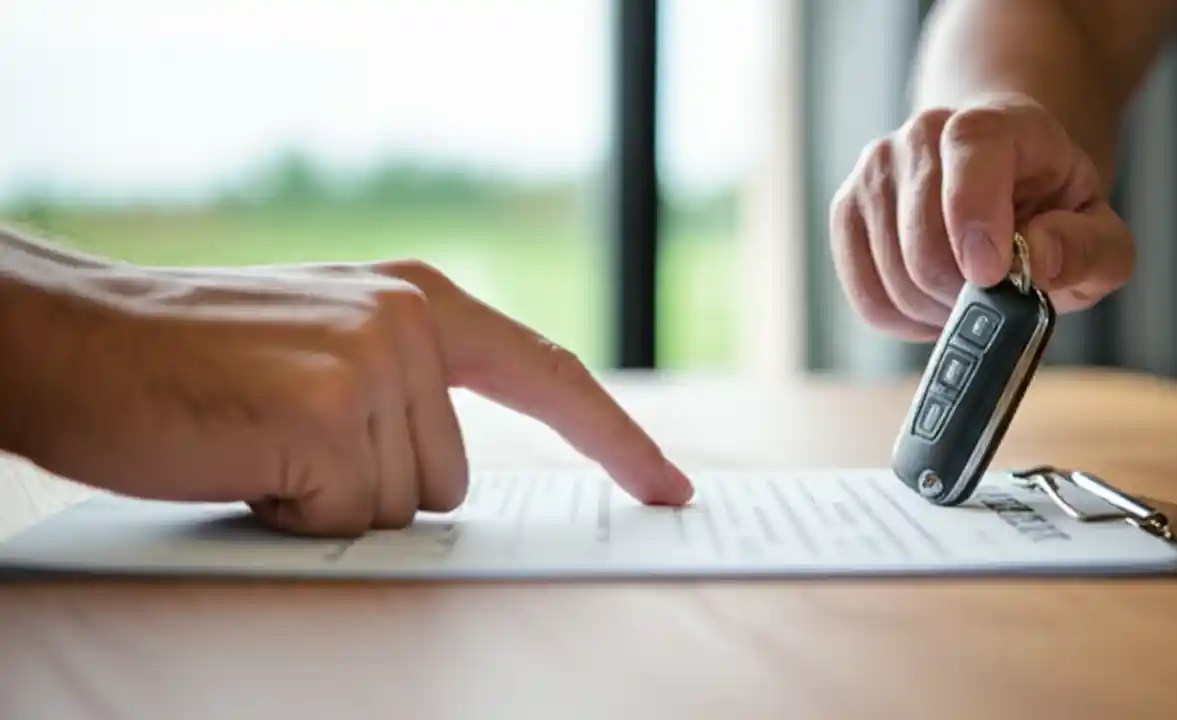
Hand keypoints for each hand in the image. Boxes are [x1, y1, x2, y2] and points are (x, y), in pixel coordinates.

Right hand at [6, 258, 691, 536]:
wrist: (78, 339)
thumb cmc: (200, 359)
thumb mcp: (330, 346)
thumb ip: (408, 389)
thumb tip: (456, 486)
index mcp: (423, 300)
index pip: (550, 377)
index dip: (616, 440)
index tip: (669, 488)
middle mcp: (413, 320)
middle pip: (452, 482)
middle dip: (371, 485)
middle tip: (286, 437)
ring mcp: (378, 361)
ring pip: (402, 508)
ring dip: (329, 498)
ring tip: (261, 438)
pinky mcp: (333, 409)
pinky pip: (348, 519)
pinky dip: (293, 512)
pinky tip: (246, 456)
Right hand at [827, 93, 1133, 339]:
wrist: (1000, 180)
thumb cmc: (1049, 210)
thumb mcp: (1100, 233)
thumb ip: (1086, 248)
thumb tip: (1036, 260)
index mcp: (998, 124)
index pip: (972, 149)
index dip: (974, 214)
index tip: (990, 274)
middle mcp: (924, 134)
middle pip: (924, 241)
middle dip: (964, 293)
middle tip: (995, 298)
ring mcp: (876, 169)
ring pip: (893, 275)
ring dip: (935, 310)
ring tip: (966, 295)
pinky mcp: (846, 209)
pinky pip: (865, 293)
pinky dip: (902, 318)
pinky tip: (931, 302)